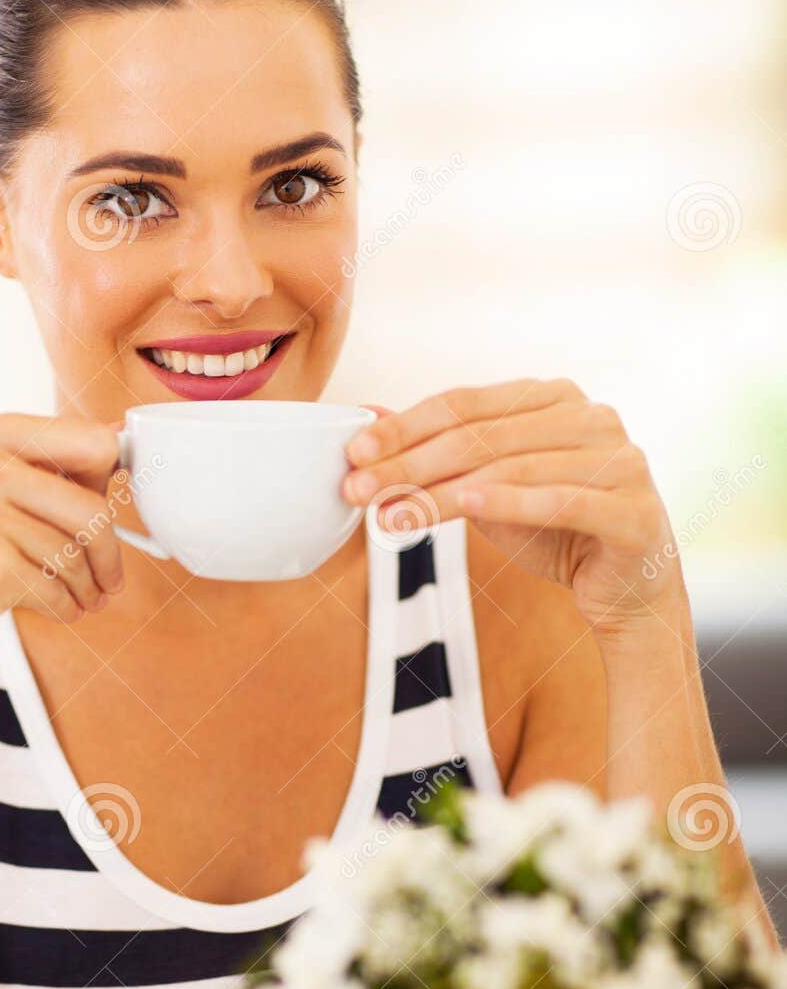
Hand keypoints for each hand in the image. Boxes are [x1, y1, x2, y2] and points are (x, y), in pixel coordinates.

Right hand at [0, 412, 124, 678]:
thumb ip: (32, 465)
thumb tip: (116, 449)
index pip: (90, 440)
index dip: (110, 480)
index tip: (108, 506)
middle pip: (92, 508)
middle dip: (108, 553)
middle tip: (108, 577)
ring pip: (75, 556)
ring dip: (85, 588)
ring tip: (77, 598)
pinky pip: (57, 590)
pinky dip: (65, 608)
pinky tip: (54, 610)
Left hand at [344, 379, 681, 635]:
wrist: (625, 590)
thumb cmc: (554, 531)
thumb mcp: (485, 489)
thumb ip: (437, 453)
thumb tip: (370, 419)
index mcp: (554, 398)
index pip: (464, 404)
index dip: (405, 427)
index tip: (353, 452)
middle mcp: (591, 416)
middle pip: (482, 435)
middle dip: (410, 462)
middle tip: (357, 488)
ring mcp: (619, 459)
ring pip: (513, 467)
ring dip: (442, 492)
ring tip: (391, 515)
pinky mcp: (633, 508)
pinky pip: (563, 499)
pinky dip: (512, 500)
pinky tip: (465, 503)